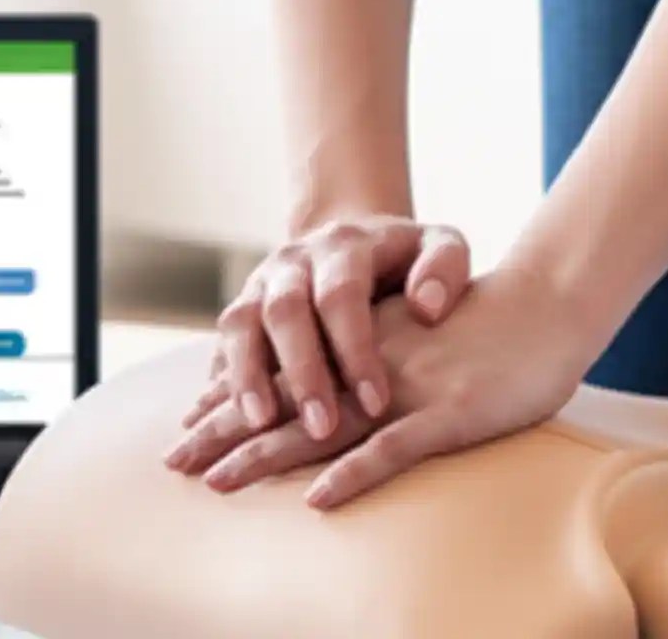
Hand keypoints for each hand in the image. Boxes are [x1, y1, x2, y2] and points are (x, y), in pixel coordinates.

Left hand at [167, 266, 600, 509]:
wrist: (546, 300)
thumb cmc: (483, 322)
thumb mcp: (418, 331)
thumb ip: (376, 350)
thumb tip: (338, 382)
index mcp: (360, 345)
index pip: (285, 375)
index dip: (235, 402)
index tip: (189, 425)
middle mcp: (371, 365)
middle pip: (287, 403)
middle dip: (227, 433)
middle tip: (176, 461)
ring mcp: (408, 390)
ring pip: (324, 427)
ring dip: (268, 455)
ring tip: (218, 480)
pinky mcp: (449, 414)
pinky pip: (394, 449)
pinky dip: (355, 474)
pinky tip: (318, 499)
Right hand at [191, 216, 471, 440]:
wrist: (350, 240)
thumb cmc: (406, 258)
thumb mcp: (440, 244)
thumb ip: (445, 267)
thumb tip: (428, 307)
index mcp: (344, 244)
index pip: (341, 296)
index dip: (356, 350)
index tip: (377, 403)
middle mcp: (293, 260)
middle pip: (285, 311)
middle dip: (301, 372)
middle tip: (321, 428)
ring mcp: (260, 283)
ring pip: (240, 324)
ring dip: (248, 376)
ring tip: (259, 425)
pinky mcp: (242, 309)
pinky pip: (222, 344)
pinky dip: (223, 380)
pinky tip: (225, 420)